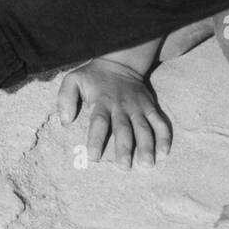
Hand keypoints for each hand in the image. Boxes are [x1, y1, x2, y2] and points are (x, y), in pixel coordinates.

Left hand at [56, 59, 171, 167]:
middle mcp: (121, 106)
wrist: (118, 62)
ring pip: (144, 128)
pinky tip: (164, 153)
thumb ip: (66, 98)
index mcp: (101, 102)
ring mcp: (138, 107)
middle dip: (124, 149)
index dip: (96, 140)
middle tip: (124, 167)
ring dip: (147, 147)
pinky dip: (164, 137)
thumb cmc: (92, 77)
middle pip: (123, 129)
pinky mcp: (150, 107)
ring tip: (146, 165)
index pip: (99, 122)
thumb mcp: (73, 80)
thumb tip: (65, 120)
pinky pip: (160, 122)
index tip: (94, 157)